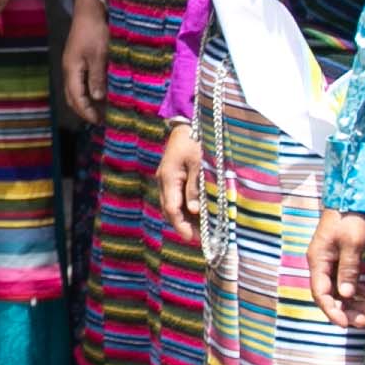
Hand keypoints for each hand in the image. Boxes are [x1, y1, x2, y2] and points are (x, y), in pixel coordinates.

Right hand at [59, 0, 111, 125]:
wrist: (89, 11)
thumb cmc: (94, 33)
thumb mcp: (99, 56)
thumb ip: (97, 78)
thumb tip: (96, 98)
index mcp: (72, 70)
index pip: (76, 98)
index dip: (86, 111)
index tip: (99, 121)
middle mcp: (69, 70)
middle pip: (72, 97)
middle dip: (83, 110)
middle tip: (99, 120)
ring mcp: (72, 64)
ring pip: (75, 90)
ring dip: (85, 102)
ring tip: (100, 110)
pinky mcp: (78, 59)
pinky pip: (80, 82)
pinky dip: (87, 91)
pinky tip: (99, 93)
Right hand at [155, 124, 205, 255]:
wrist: (186, 124)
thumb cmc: (194, 140)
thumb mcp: (198, 162)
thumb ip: (195, 186)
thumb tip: (193, 211)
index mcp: (168, 177)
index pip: (171, 208)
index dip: (181, 225)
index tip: (192, 238)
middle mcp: (164, 181)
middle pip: (170, 210)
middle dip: (183, 226)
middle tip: (199, 240)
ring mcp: (167, 180)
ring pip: (172, 206)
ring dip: (184, 220)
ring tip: (200, 232)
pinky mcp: (172, 178)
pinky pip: (176, 198)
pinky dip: (185, 210)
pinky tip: (197, 217)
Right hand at [313, 211, 364, 327]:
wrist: (352, 198)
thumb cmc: (350, 218)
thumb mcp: (352, 243)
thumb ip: (348, 269)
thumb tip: (348, 294)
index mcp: (318, 260)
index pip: (320, 292)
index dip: (331, 310)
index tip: (344, 324)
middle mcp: (322, 265)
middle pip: (329, 295)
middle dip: (345, 311)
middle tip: (362, 323)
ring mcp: (332, 263)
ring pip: (340, 291)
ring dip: (353, 304)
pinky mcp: (342, 261)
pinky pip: (348, 283)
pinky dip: (358, 293)